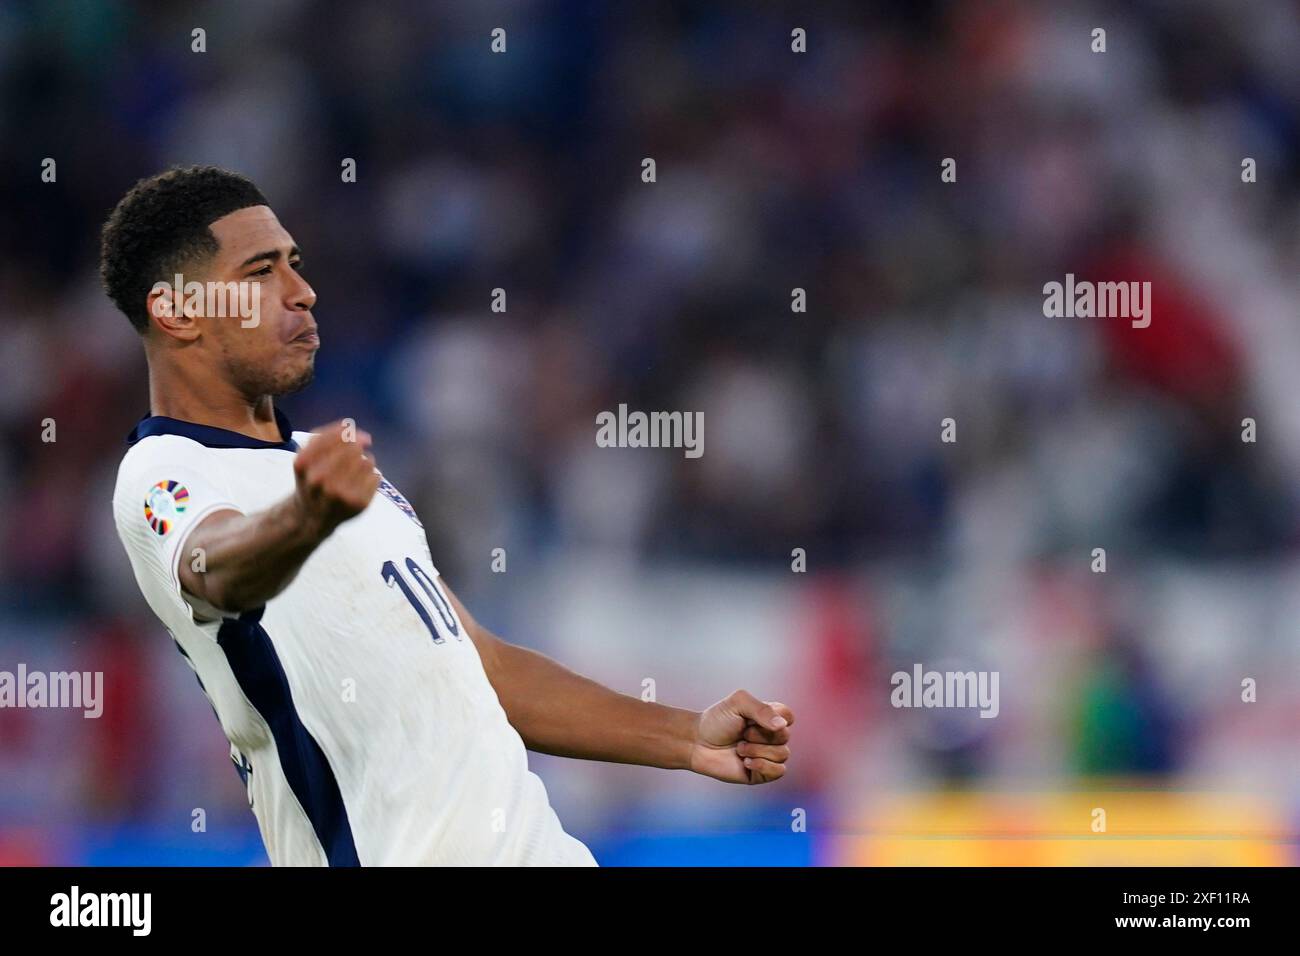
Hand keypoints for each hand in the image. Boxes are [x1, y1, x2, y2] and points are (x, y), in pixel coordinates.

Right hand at [292, 420, 380, 537]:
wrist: (312, 516)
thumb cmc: (312, 479)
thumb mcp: (305, 457)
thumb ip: (322, 436)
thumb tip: (348, 425)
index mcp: (304, 465)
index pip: (335, 437)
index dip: (347, 431)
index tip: (351, 430)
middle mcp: (320, 480)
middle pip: (354, 448)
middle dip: (358, 444)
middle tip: (360, 445)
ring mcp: (339, 494)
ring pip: (367, 461)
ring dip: (365, 460)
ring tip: (356, 468)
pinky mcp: (358, 504)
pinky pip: (376, 475)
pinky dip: (372, 475)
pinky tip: (361, 482)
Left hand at [688, 690, 793, 784]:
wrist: (697, 743)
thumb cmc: (716, 721)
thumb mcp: (738, 703)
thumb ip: (762, 709)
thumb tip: (782, 725)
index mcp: (768, 717)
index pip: (788, 716)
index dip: (774, 717)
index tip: (752, 718)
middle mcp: (770, 736)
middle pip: (785, 736)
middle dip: (760, 735)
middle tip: (742, 734)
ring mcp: (767, 755)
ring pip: (783, 754)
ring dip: (758, 750)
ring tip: (739, 748)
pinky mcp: (761, 773)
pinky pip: (779, 771)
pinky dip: (763, 765)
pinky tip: (746, 762)